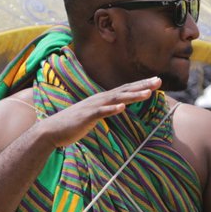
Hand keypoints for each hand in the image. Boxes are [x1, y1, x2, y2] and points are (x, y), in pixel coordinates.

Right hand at [39, 77, 161, 148]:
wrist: (52, 131)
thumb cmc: (72, 124)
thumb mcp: (92, 116)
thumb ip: (104, 110)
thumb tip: (116, 108)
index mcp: (102, 99)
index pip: (124, 90)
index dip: (140, 85)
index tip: (155, 82)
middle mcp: (99, 99)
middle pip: (124, 90)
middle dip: (142, 85)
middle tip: (158, 80)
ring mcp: (92, 107)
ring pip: (115, 99)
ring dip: (132, 96)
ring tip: (147, 93)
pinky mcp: (86, 117)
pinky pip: (101, 112)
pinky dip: (111, 109)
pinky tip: (122, 108)